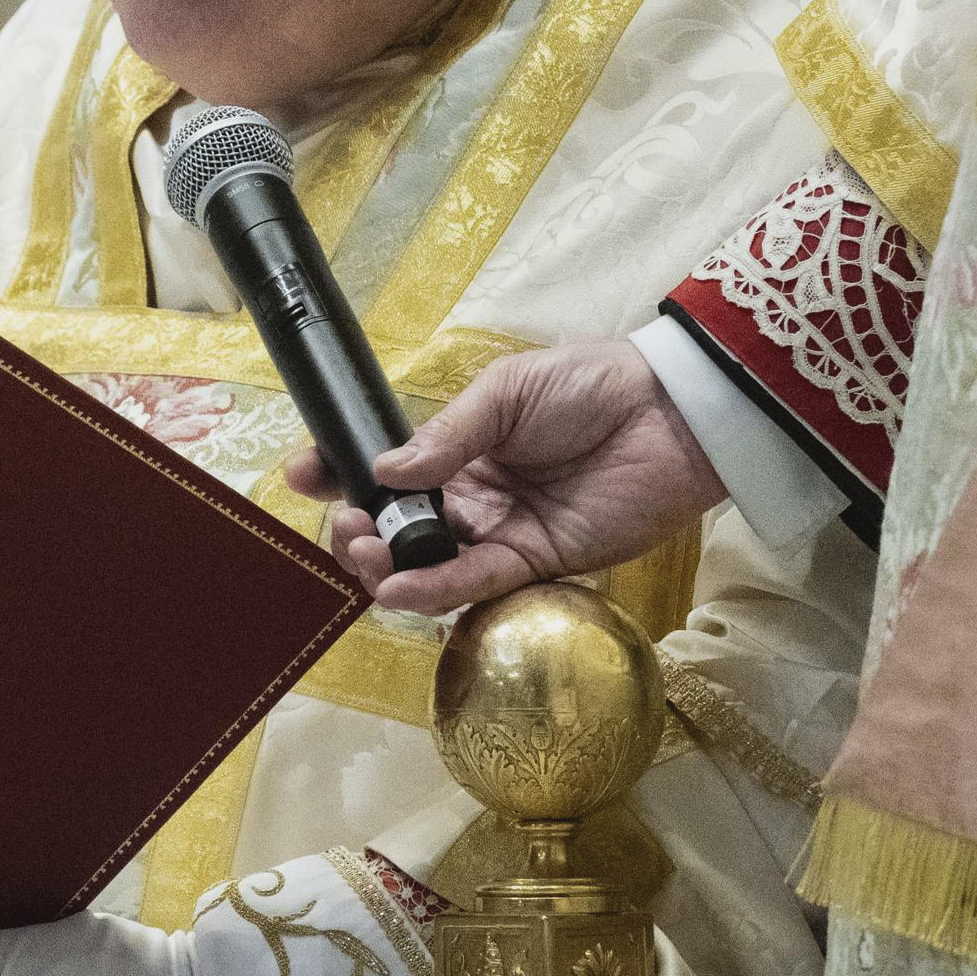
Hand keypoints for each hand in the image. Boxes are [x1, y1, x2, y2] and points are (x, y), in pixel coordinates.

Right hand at [281, 337, 720, 614]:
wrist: (671, 414)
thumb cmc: (591, 384)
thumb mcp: (506, 391)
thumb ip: (447, 436)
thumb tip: (383, 470)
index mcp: (459, 448)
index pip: (387, 471)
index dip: (342, 478)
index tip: (305, 476)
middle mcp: (473, 496)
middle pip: (399, 528)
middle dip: (359, 532)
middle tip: (347, 526)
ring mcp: (502, 533)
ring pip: (429, 565)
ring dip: (387, 568)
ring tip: (365, 556)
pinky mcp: (537, 564)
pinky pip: (476, 584)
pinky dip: (434, 591)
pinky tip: (400, 588)